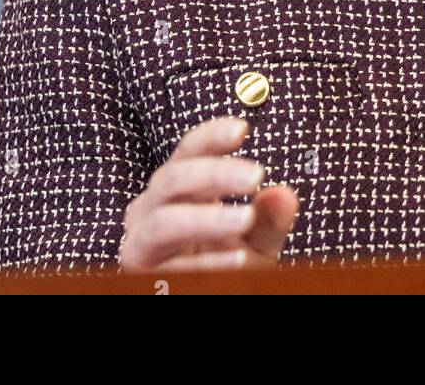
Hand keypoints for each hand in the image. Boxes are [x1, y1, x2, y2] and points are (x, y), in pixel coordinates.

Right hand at [119, 115, 298, 271]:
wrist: (208, 296)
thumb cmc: (228, 265)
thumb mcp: (257, 241)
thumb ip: (270, 220)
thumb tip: (284, 194)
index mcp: (178, 188)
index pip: (188, 151)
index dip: (211, 137)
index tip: (242, 128)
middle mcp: (150, 209)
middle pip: (173, 178)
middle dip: (213, 173)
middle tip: (255, 175)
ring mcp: (140, 243)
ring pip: (163, 222)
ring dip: (205, 219)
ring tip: (245, 218)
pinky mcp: (140, 275)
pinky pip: (170, 266)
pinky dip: (205, 263)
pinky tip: (237, 261)